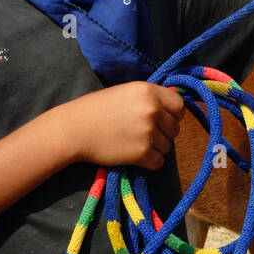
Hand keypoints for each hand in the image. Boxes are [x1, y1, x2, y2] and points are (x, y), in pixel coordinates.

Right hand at [59, 81, 186, 169]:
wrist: (74, 129)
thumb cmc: (95, 109)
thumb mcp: (125, 93)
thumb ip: (149, 98)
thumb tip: (171, 109)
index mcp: (148, 91)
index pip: (179, 106)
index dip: (173, 115)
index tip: (163, 120)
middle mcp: (152, 110)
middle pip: (175, 129)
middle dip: (163, 133)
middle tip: (143, 135)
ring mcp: (148, 132)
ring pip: (167, 147)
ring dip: (154, 148)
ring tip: (134, 144)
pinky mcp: (142, 153)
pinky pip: (158, 162)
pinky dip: (149, 162)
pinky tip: (134, 156)